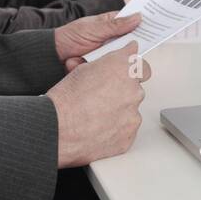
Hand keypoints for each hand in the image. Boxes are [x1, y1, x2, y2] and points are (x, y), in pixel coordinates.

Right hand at [46, 41, 150, 167]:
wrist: (59, 128)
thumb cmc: (67, 99)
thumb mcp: (82, 69)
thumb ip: (107, 64)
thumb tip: (115, 62)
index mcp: (123, 69)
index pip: (141, 65)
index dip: (132, 69)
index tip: (127, 71)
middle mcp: (133, 91)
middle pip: (135, 89)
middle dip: (122, 91)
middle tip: (102, 96)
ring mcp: (133, 115)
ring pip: (131, 111)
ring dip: (118, 111)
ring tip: (95, 115)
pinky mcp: (128, 137)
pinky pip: (126, 130)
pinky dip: (115, 129)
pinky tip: (97, 127)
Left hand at [55, 10, 141, 69]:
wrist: (51, 56)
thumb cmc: (70, 37)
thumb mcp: (92, 28)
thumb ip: (115, 25)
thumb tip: (138, 17)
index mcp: (112, 25)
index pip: (133, 25)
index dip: (144, 26)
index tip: (155, 28)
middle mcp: (113, 41)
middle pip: (131, 46)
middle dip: (125, 50)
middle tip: (111, 49)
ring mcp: (108, 55)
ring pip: (121, 60)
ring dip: (107, 60)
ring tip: (88, 55)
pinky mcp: (103, 69)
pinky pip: (110, 70)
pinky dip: (98, 69)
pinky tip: (82, 63)